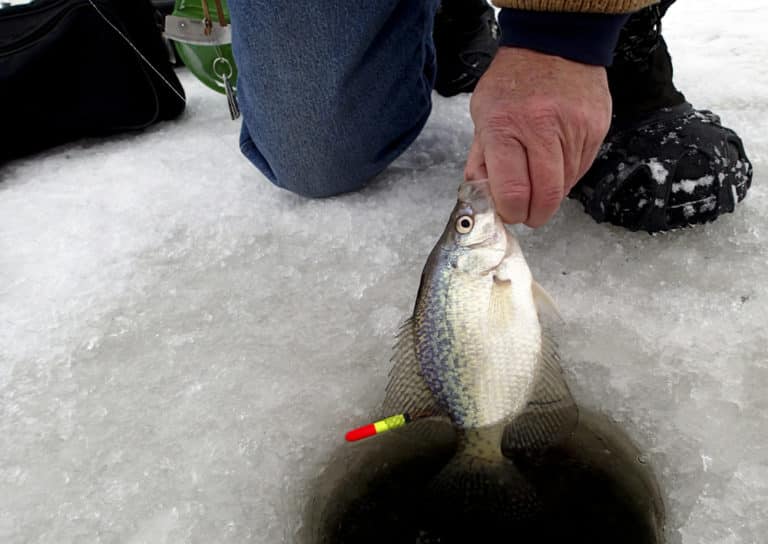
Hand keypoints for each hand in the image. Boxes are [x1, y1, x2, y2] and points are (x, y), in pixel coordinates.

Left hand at [465, 47, 611, 226]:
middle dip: (535, 214)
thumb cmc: (512, 81)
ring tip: (538, 180)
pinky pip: (582, 168)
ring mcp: (574, 128)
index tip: (510, 212)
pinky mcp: (597, 128)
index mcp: (504, 126)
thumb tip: (484, 199)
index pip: (512, 191)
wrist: (554, 43)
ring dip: (551, 194)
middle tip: (528, 214)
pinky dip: (567, 175)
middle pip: (546, 196)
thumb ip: (481, 161)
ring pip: (566, 185)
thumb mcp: (482, 116)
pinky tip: (555, 163)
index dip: (512, 212)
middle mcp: (541, 127)